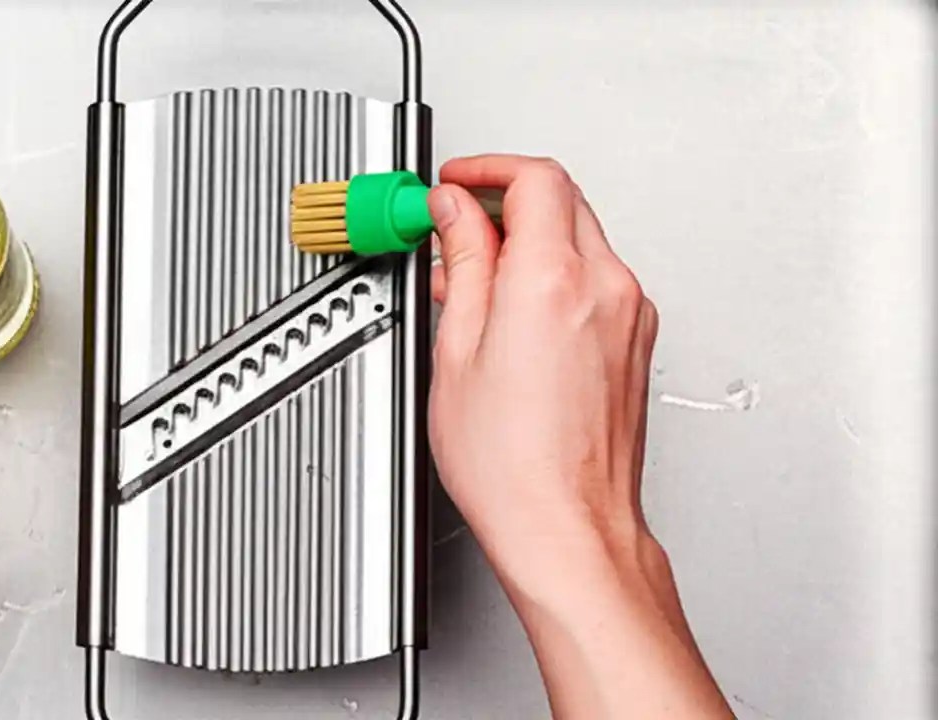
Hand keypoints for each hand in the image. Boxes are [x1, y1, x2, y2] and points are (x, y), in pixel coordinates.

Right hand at [427, 154, 730, 717]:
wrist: (568, 526)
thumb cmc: (513, 465)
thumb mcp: (457, 350)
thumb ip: (463, 263)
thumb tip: (456, 213)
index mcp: (553, 280)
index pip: (533, 178)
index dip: (486, 170)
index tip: (455, 183)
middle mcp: (605, 287)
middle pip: (561, 200)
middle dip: (504, 201)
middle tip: (455, 228)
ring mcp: (630, 314)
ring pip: (580, 237)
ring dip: (529, 240)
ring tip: (475, 283)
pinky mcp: (637, 340)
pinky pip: (595, 278)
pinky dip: (555, 274)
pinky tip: (513, 313)